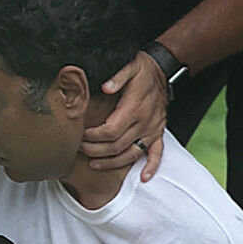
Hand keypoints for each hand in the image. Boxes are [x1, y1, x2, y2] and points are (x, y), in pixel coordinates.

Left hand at [82, 51, 169, 175]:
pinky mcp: (159, 132)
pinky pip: (157, 153)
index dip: (93, 137)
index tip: (80, 136)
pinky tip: (144, 177)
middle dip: (96, 150)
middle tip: (80, 149)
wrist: (162, 69)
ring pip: (132, 153)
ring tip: (94, 164)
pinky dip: (151, 166)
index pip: (110, 131)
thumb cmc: (142, 68)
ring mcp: (153, 129)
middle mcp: (144, 122)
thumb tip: (105, 88)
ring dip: (113, 162)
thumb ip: (117, 77)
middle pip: (117, 145)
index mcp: (134, 108)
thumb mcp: (129, 65)